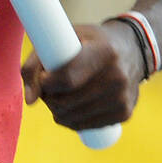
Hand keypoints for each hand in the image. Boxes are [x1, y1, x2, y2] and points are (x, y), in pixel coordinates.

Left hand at [21, 22, 144, 130]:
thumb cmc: (90, 41)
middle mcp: (117, 76)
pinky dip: (72, 120)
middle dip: (48, 98)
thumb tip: (29, 100)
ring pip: (74, 118)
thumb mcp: (65, 37)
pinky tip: (72, 107)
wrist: (131, 50)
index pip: (67, 78)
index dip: (46, 83)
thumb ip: (37, 62)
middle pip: (67, 102)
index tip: (42, 78)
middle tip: (47, 88)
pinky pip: (86, 126)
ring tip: (58, 95)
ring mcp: (123, 97)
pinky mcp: (124, 113)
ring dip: (57, 111)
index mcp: (104, 51)